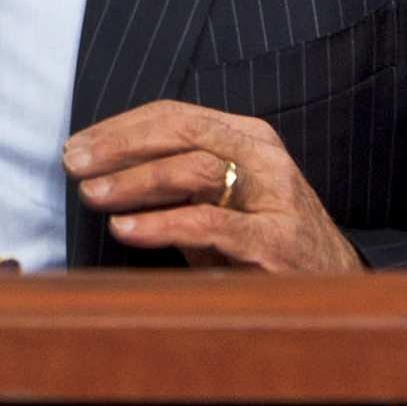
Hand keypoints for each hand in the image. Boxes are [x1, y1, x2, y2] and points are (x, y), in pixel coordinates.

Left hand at [63, 100, 363, 270]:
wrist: (332, 289)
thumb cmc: (258, 243)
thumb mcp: (214, 201)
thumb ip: (169, 178)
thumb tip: (96, 167)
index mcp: (247, 138)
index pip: (175, 116)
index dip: (120, 127)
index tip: (76, 145)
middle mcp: (264, 158)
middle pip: (183, 133)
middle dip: (120, 145)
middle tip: (75, 163)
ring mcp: (275, 198)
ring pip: (195, 171)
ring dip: (135, 181)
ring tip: (93, 195)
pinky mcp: (276, 242)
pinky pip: (210, 224)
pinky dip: (162, 225)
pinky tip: (126, 230)